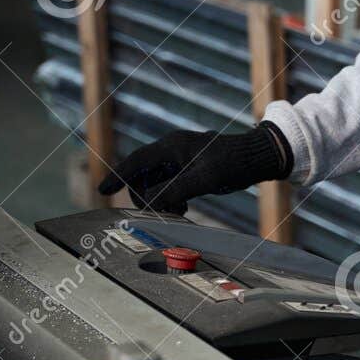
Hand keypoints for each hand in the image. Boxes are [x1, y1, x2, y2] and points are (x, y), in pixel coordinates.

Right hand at [97, 124, 290, 214]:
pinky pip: (169, 184)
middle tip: (163, 213)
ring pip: (156, 182)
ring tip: (178, 210)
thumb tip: (149, 204)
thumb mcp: (202, 179)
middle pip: (143, 175)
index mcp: (171, 146)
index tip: (102, 190)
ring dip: (160, 199)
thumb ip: (173, 190)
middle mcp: (172, 149)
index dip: (118, 176)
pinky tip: (183, 206)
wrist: (257, 156)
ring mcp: (181, 158)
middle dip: (147, 196)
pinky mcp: (190, 167)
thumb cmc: (232, 164)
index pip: (136, 161)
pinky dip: (170, 196)